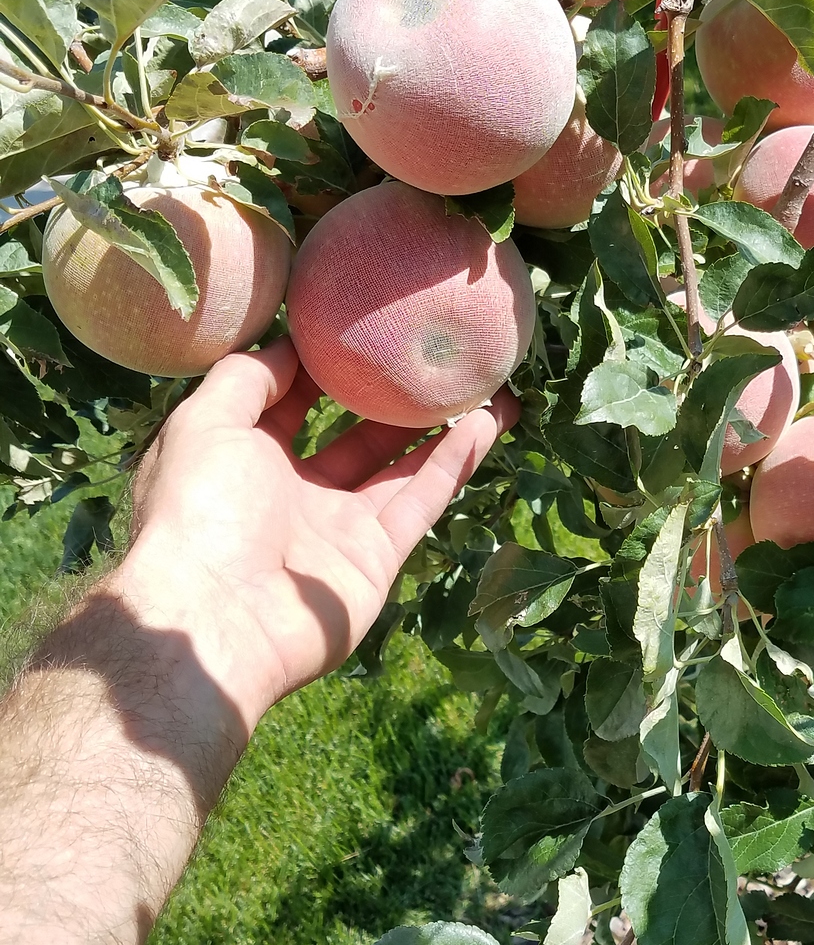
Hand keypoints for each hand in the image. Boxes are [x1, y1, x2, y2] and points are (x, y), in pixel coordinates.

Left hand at [115, 339, 516, 728]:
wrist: (216, 618)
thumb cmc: (197, 511)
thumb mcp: (205, 423)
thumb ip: (245, 378)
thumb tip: (290, 346)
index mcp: (245, 459)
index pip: (291, 403)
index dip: (325, 368)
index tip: (365, 327)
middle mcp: (294, 493)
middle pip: (355, 438)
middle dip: (393, 401)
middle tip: (434, 359)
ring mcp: (339, 529)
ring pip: (400, 468)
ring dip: (441, 428)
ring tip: (483, 385)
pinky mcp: (377, 560)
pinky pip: (421, 502)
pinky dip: (453, 464)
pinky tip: (485, 423)